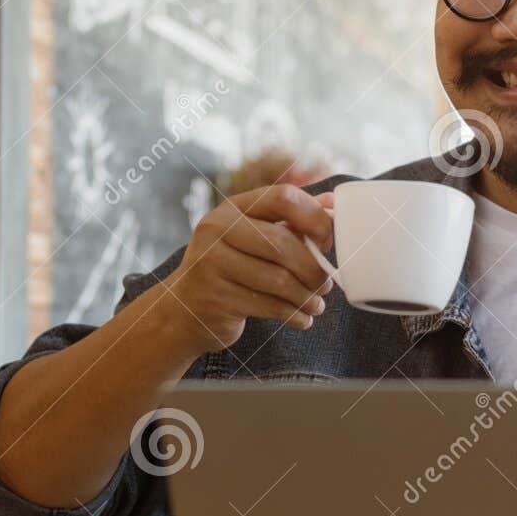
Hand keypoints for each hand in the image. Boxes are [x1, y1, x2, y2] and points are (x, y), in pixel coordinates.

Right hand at [158, 184, 335, 353]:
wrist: (185, 309)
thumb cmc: (230, 269)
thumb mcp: (255, 237)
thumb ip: (291, 221)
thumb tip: (331, 203)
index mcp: (233, 207)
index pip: (283, 197)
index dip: (315, 217)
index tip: (327, 240)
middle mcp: (216, 229)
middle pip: (282, 243)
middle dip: (313, 268)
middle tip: (326, 284)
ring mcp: (211, 263)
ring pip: (278, 280)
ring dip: (306, 296)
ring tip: (316, 303)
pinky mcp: (215, 297)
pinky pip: (269, 306)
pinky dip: (294, 314)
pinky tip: (303, 319)